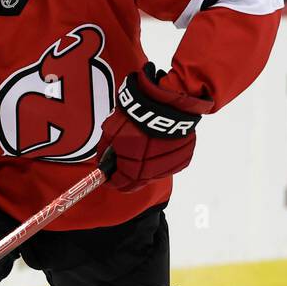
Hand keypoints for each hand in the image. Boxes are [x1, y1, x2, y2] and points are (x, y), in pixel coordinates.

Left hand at [98, 63, 206, 191]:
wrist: (165, 102)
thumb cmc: (136, 115)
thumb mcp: (111, 131)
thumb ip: (105, 150)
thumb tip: (103, 160)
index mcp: (133, 170)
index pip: (120, 183)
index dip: (111, 180)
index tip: (108, 178)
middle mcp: (152, 173)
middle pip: (137, 183)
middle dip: (127, 177)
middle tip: (122, 167)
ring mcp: (169, 167)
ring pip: (153, 175)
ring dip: (145, 169)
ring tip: (142, 153)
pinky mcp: (183, 159)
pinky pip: (169, 166)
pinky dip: (161, 161)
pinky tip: (157, 149)